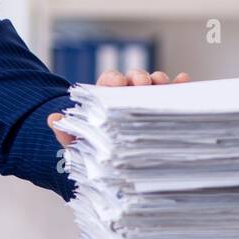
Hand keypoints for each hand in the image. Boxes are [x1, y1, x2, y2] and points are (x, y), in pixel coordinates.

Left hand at [49, 68, 190, 145]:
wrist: (107, 160)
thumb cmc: (92, 148)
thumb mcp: (78, 142)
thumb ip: (66, 131)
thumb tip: (53, 120)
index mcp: (106, 97)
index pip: (109, 82)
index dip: (113, 80)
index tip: (117, 82)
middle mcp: (127, 94)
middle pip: (134, 79)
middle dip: (139, 78)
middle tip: (144, 83)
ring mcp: (146, 100)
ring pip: (154, 85)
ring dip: (160, 81)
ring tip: (165, 83)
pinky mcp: (162, 108)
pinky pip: (173, 95)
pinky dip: (180, 86)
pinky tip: (186, 79)